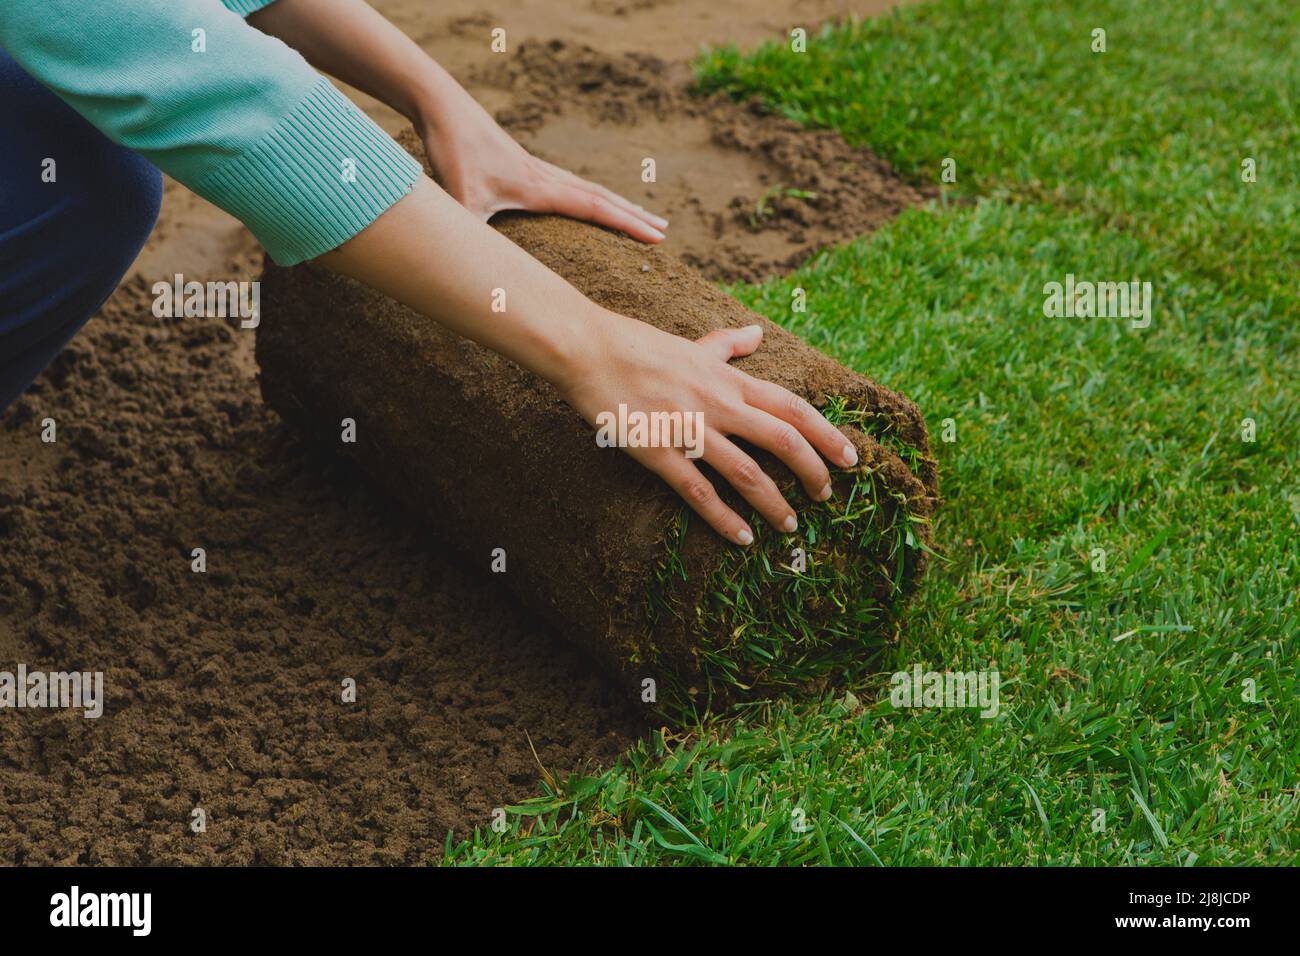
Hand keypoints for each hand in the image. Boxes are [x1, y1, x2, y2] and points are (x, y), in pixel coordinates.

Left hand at [416, 88, 667, 243]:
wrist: (443, 106)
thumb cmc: (453, 152)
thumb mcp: (459, 202)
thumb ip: (469, 236)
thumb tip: (472, 273)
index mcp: (540, 187)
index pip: (595, 208)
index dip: (628, 225)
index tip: (656, 238)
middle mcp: (546, 176)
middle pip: (602, 197)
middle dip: (634, 216)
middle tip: (664, 230)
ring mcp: (538, 169)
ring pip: (589, 188)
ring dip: (617, 203)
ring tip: (640, 214)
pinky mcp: (526, 164)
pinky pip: (571, 183)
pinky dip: (591, 194)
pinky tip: (592, 200)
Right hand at [558, 315, 859, 544]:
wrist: (588, 350)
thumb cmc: (637, 345)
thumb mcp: (691, 344)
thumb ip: (727, 345)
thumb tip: (756, 333)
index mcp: (728, 379)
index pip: (792, 407)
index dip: (826, 434)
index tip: (850, 457)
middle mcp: (718, 404)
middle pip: (783, 440)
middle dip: (813, 471)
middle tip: (827, 496)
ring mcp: (690, 429)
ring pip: (747, 472)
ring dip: (774, 503)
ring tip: (791, 525)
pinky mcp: (660, 452)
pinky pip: (700, 492)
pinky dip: (724, 518)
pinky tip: (742, 538)